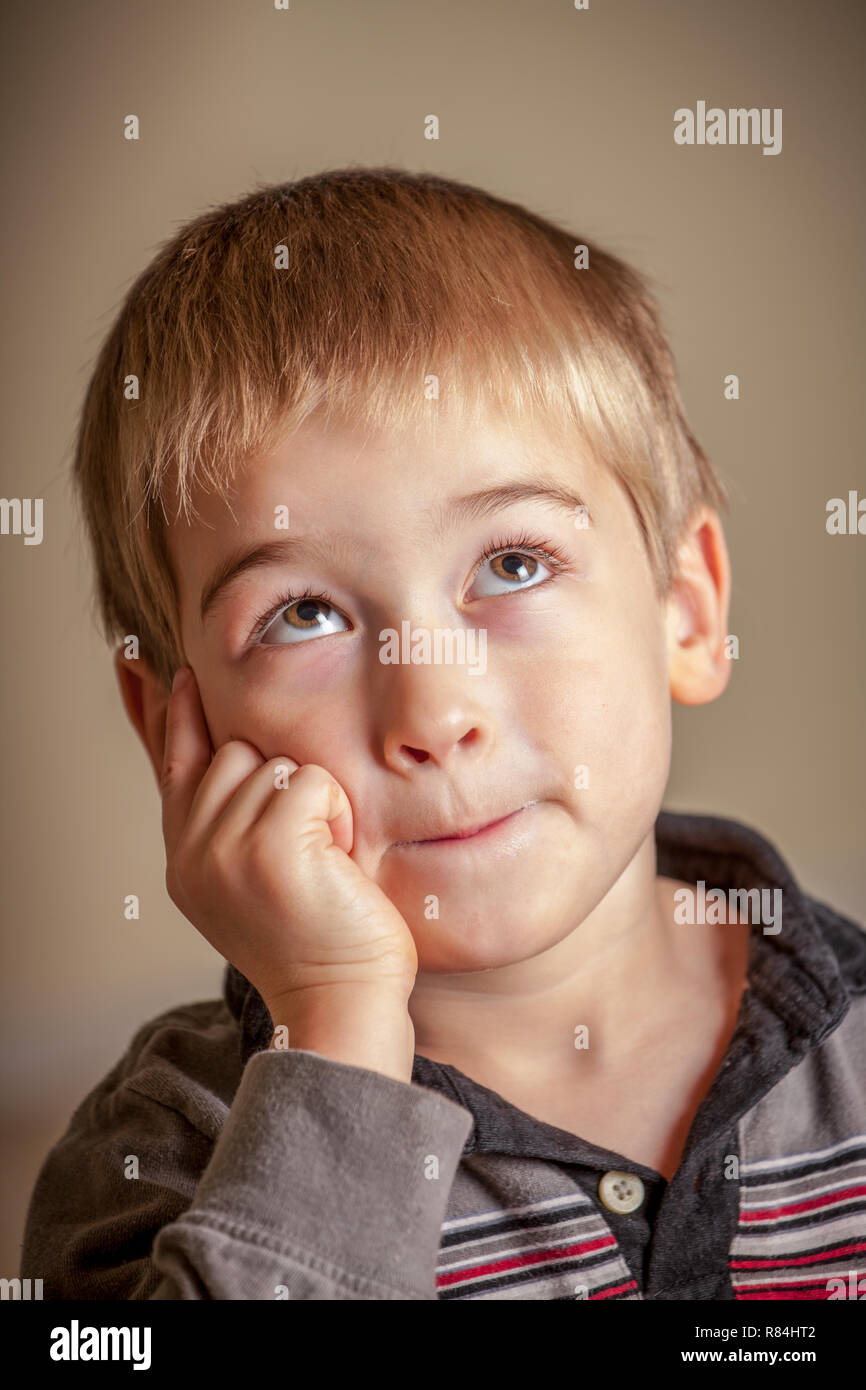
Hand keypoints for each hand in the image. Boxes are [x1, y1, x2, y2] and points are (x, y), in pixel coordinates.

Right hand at [160, 668, 418, 1011]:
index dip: (175, 716)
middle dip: (282, 782)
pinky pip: (310, 781)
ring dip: (315, 801)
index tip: (174, 674)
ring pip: (274, 763)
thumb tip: (226, 751)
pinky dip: (336, 813)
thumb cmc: (318, 940)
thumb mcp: (252, 876)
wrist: (342, 1000)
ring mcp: (224, 848)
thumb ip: (230, 819)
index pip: (172, 764)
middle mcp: (193, 851)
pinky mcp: (268, 847)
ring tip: (322, 859)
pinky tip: (336, 860)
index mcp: (185, 859)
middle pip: (233, 750)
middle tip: (309, 845)